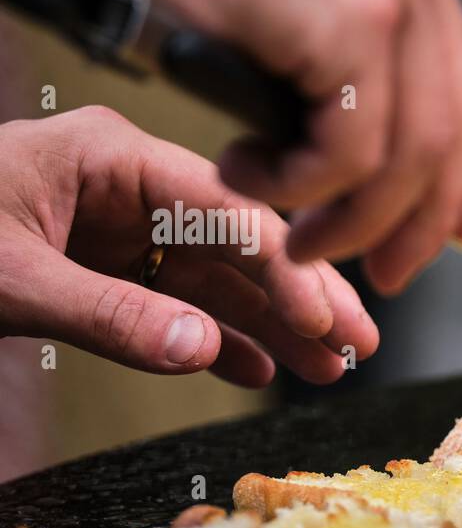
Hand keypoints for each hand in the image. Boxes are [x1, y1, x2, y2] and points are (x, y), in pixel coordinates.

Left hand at [0, 107, 378, 384]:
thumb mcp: (8, 282)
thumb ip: (108, 318)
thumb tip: (205, 351)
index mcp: (110, 157)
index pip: (224, 211)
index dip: (284, 268)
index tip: (325, 319)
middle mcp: (128, 189)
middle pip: (238, 244)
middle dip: (302, 296)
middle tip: (361, 342)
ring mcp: (122, 230)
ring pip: (218, 281)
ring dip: (274, 327)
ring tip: (328, 370)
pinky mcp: (109, 270)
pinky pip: (180, 305)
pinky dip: (217, 339)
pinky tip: (258, 368)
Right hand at [118, 0, 461, 294]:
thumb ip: (360, 62)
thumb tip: (402, 157)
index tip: (460, 227)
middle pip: (448, 132)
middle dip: (418, 223)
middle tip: (385, 271)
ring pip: (405, 157)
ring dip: (350, 223)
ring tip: (296, 239)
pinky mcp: (346, 19)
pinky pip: (348, 151)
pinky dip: (297, 187)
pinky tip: (248, 175)